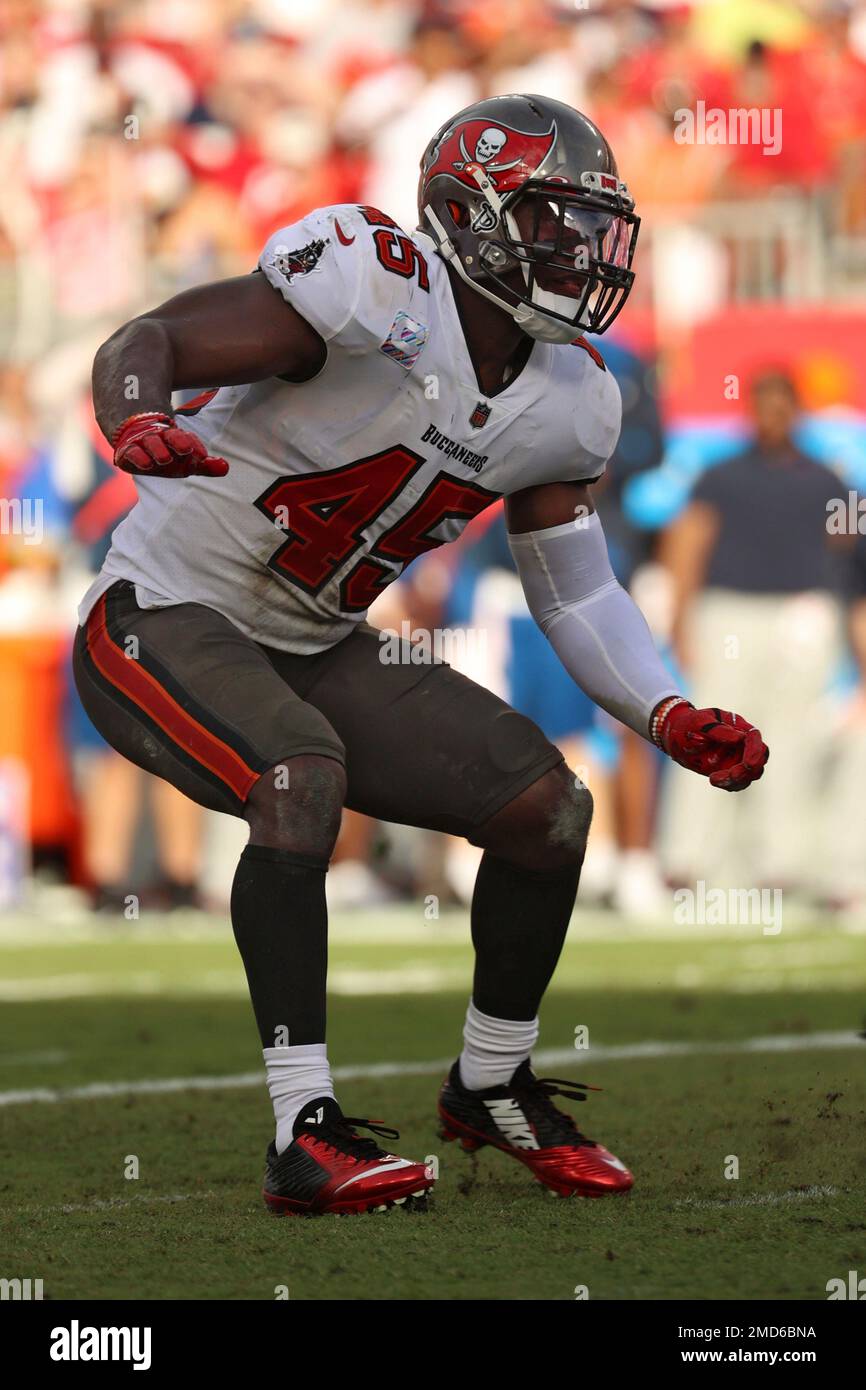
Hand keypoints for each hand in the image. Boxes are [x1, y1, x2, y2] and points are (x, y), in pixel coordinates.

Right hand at [112, 412, 228, 477]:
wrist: (133, 442)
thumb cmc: (166, 453)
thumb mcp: (186, 461)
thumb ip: (205, 466)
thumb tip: (226, 468)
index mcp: (176, 438)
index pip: (186, 438)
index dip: (194, 445)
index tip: (202, 455)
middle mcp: (160, 438)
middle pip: (169, 437)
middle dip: (178, 442)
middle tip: (186, 450)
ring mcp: (142, 443)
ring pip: (150, 443)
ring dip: (158, 449)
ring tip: (165, 458)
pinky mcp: (127, 452)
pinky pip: (132, 452)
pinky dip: (138, 457)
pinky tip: (146, 464)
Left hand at [655, 699, 768, 791]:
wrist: (677, 737)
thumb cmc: (689, 725)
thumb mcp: (698, 723)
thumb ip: (717, 730)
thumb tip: (739, 738)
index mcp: (738, 726)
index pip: (754, 737)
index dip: (755, 751)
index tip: (748, 764)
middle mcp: (742, 742)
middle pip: (760, 757)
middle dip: (748, 770)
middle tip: (731, 775)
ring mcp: (738, 757)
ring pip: (751, 774)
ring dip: (738, 780)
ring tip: (714, 779)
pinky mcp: (730, 770)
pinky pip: (739, 782)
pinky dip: (730, 784)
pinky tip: (713, 779)